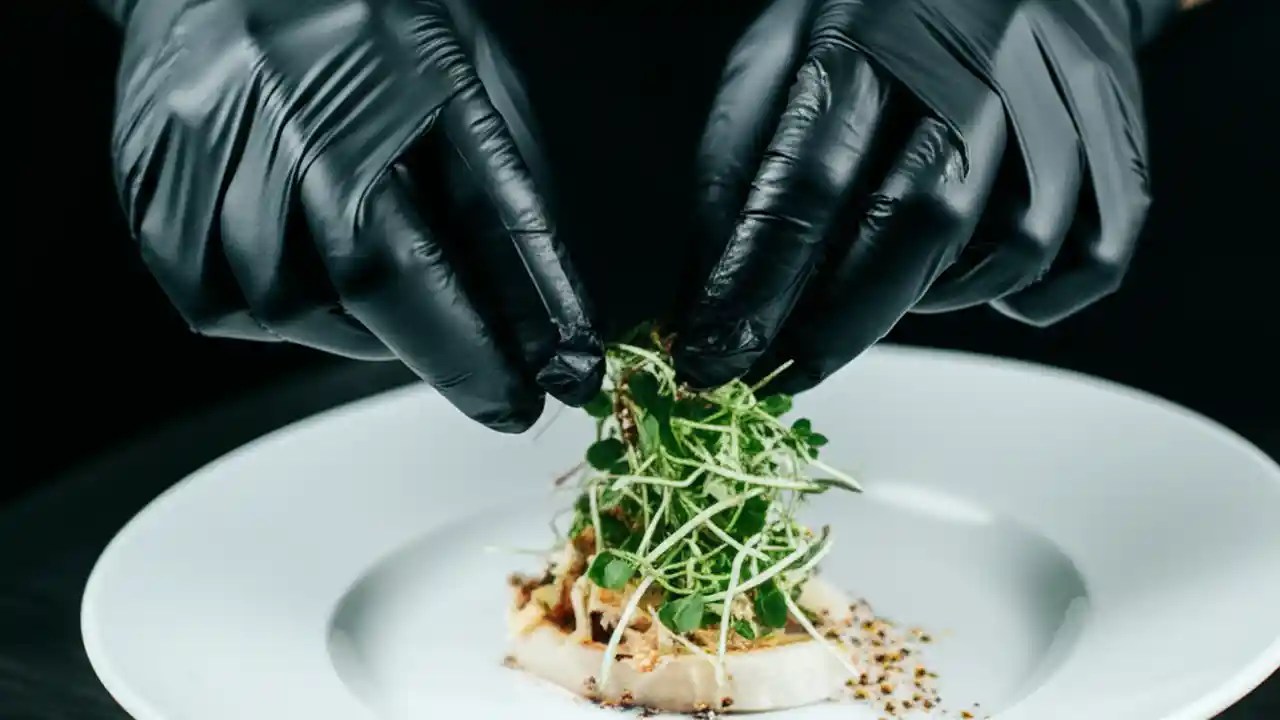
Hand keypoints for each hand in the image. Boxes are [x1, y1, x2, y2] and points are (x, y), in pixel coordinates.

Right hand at [106, 0, 602, 430]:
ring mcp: (197, 140)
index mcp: (370, 87)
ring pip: (272, 302)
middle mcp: (273, 113)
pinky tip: (314, 281)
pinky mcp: (147, 165)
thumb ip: (512, 204)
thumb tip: (551, 328)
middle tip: (484, 372)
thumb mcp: (475, 83)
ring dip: (354, 331)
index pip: (419, 256)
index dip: (472, 346)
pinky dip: (268, 312)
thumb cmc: (382, 14)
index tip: (525, 402)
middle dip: (434, 349)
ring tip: (398, 301)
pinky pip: (200, 289)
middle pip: (350, 283)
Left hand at [675, 0, 1176, 392]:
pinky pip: (1092, 259)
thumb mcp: (778, 57)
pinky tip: (975, 275)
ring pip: (1014, 247)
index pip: (808, 175)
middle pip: (920, 221)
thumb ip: (736, 171)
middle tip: (786, 371)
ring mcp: (1065, 88)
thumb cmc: (876, 19)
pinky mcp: (1123, 130)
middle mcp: (980, 51)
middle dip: (841, 323)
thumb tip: (706, 300)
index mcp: (871, 27)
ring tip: (887, 284)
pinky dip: (1028, 297)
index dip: (758, 283)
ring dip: (936, 298)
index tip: (715, 355)